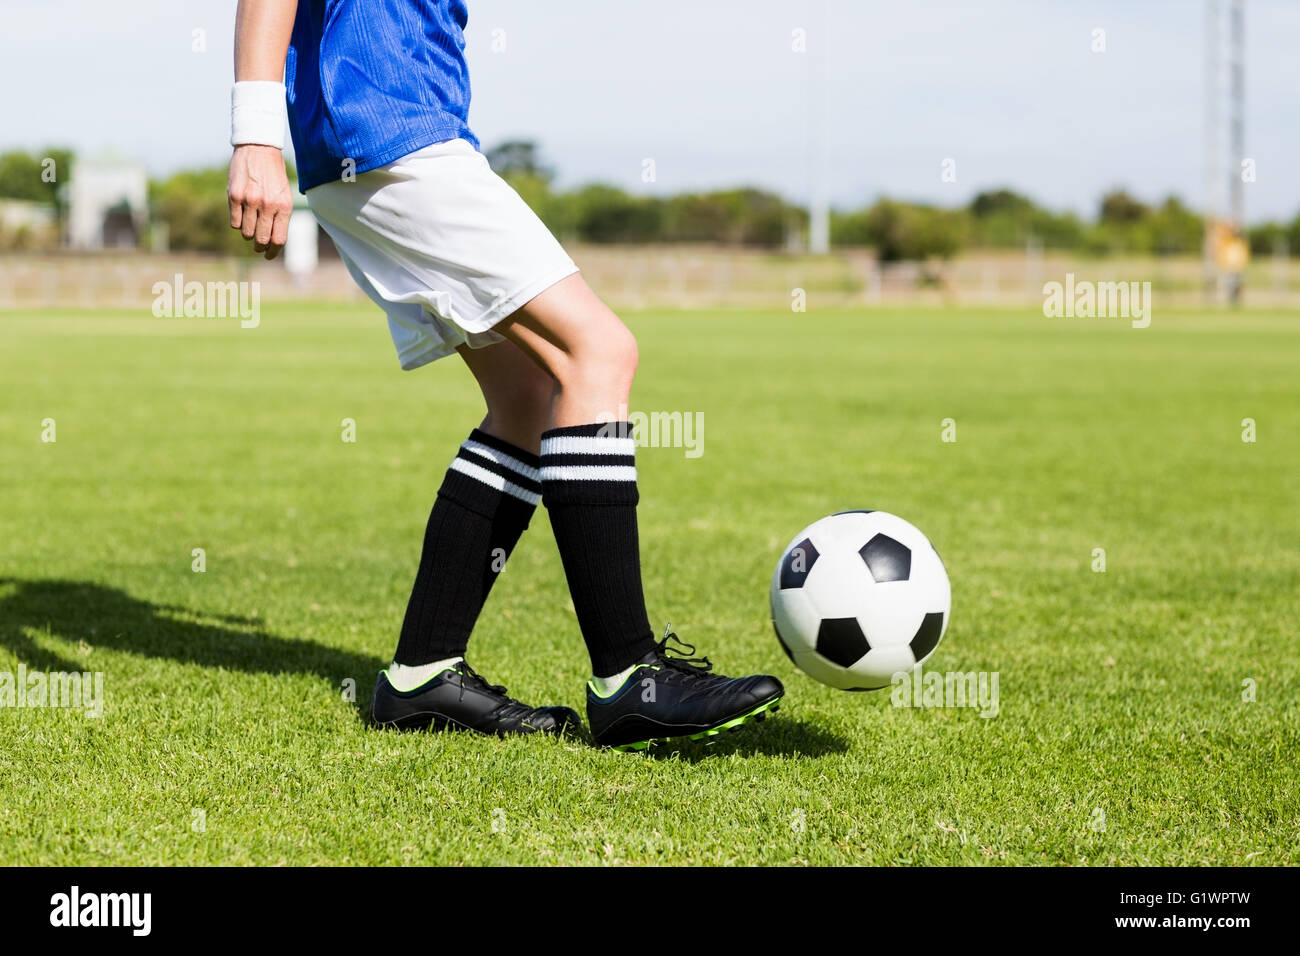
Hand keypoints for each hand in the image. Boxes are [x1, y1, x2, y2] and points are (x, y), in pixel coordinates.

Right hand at [228, 144, 292, 259]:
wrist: (259, 148)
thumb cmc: (274, 174)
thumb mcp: (285, 194)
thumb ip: (281, 216)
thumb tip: (274, 241)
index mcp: (284, 206)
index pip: (278, 239)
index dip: (273, 252)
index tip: (269, 255)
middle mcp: (267, 205)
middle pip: (261, 239)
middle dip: (260, 247)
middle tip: (258, 247)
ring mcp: (250, 200)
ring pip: (246, 232)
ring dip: (248, 234)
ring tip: (251, 227)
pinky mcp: (234, 196)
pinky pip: (234, 221)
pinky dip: (237, 223)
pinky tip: (241, 216)